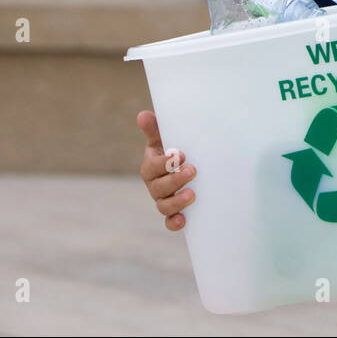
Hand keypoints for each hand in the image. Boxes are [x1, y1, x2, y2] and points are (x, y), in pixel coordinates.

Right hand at [137, 110, 195, 231]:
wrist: (186, 164)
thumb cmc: (172, 149)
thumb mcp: (164, 138)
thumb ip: (155, 128)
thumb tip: (143, 115)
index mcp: (151, 166)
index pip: (152, 167)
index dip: (164, 163)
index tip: (180, 155)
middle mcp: (155, 185)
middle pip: (159, 187)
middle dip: (175, 180)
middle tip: (193, 170)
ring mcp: (163, 199)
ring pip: (164, 205)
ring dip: (177, 202)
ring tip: (192, 194)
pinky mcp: (174, 211)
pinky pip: (170, 221)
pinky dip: (174, 222)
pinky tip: (184, 220)